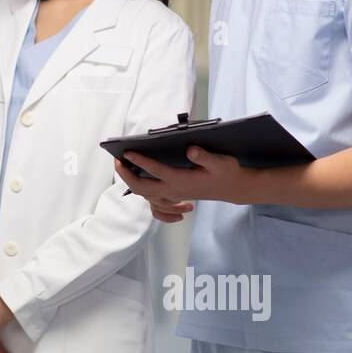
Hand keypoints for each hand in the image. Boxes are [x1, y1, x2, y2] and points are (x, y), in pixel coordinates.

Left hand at [115, 145, 257, 205]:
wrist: (234, 188)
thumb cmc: (226, 172)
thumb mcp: (220, 162)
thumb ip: (204, 156)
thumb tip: (190, 150)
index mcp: (182, 180)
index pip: (155, 170)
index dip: (140, 160)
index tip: (127, 152)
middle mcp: (174, 190)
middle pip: (142, 187)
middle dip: (126, 174)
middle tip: (117, 160)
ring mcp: (174, 195)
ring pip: (145, 195)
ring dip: (131, 182)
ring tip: (123, 167)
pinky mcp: (175, 196)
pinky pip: (154, 202)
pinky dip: (144, 195)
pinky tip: (138, 183)